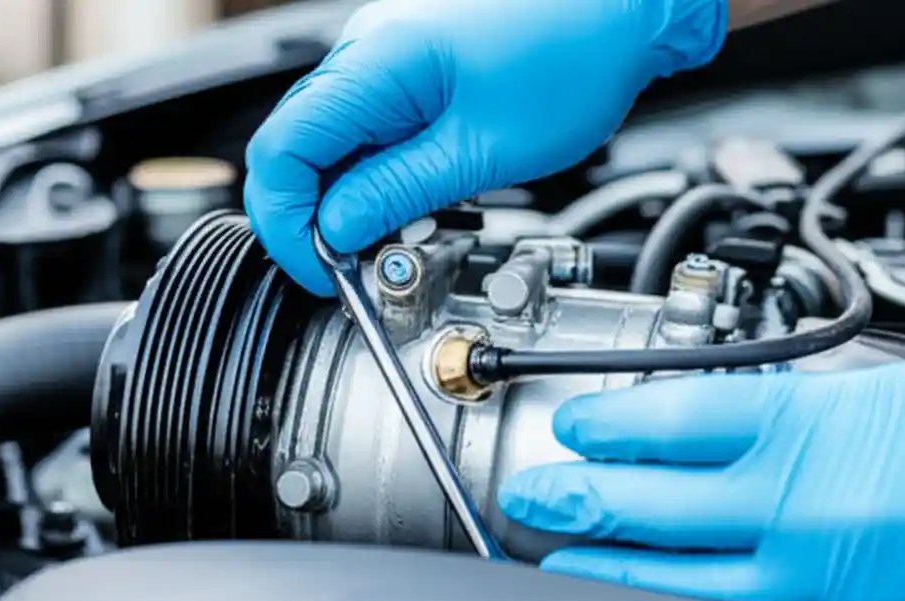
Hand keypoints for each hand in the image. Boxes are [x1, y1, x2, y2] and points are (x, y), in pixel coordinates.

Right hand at [243, 0, 727, 294]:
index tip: (324, 270)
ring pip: (334, 143)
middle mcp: (367, 51)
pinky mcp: (413, 68)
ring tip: (395, 238)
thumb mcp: (481, 151)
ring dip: (351, 199)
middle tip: (357, 266)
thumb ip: (398, 193)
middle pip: (298, 149)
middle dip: (316, 218)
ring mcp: (386, 55)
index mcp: (374, 65)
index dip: (287, 223)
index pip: (282, 153)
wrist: (622, 12)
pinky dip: (380, 173)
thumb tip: (335, 231)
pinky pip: (371, 128)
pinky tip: (413, 202)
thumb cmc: (572, 59)